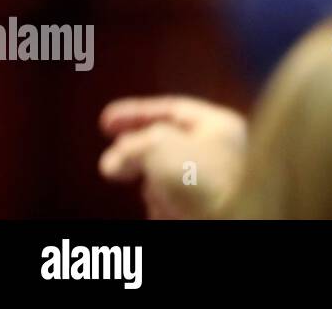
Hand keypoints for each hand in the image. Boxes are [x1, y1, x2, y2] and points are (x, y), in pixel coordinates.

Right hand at [98, 96, 247, 218]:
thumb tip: (114, 162)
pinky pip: (171, 201)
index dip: (136, 113)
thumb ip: (131, 144)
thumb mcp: (157, 145)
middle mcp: (220, 150)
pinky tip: (162, 211)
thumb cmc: (199, 179)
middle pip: (166, 143)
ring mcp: (212, 181)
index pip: (173, 109)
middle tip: (111, 165)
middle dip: (136, 153)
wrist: (225, 222)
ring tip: (154, 194)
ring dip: (149, 183)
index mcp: (220, 125)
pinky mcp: (202, 208)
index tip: (105, 122)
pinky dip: (159, 205)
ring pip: (165, 175)